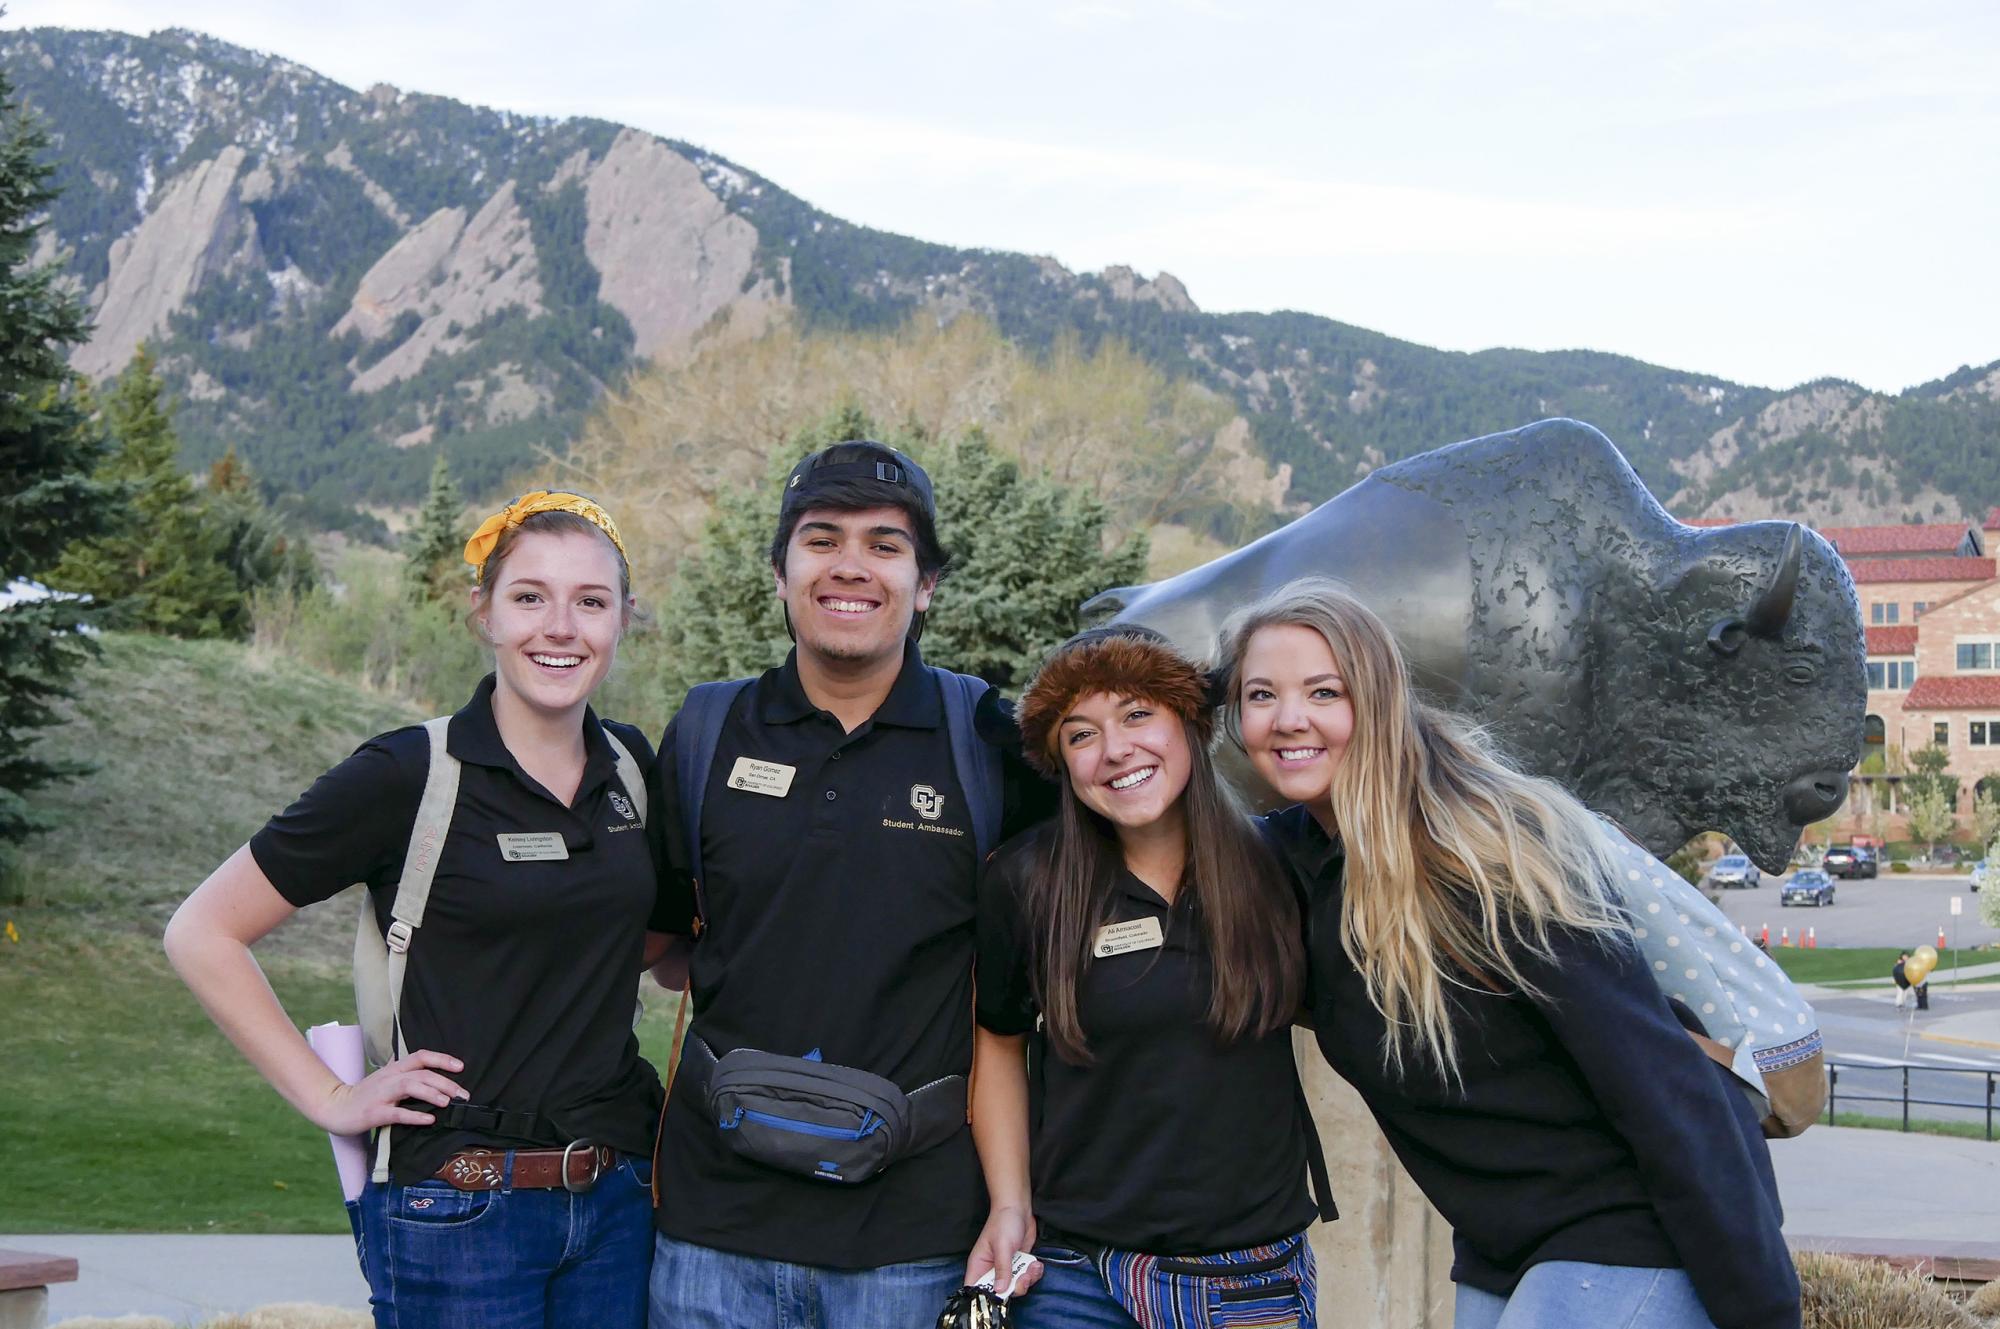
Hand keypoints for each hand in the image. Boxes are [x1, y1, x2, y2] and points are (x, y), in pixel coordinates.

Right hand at [311, 1050, 467, 1135]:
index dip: (442, 1059)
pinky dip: (414, 1116)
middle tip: (463, 1094)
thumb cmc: (365, 1095)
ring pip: (410, 1087)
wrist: (335, 1107)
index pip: (421, 1056)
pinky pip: (397, 1113)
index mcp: (394, 1068)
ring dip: (432, 1093)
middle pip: (421, 1073)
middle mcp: (390, 1078)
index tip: (461, 1067)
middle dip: (445, 1082)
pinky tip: (429, 1120)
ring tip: (448, 1102)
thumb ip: (407, 1076)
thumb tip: (434, 1078)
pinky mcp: (374, 1113)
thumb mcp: (387, 1079)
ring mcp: (381, 1095)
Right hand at [965, 1204, 1039, 1295]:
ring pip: (1016, 1286)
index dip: (984, 1299)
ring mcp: (1006, 1268)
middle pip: (1000, 1293)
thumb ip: (1002, 1269)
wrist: (1018, 1207)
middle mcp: (992, 1270)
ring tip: (1033, 1267)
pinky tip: (1037, 1264)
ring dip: (1028, 1280)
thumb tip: (999, 1292)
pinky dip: (1034, 1274)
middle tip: (1024, 1278)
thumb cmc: (1004, 1222)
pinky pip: (1026, 1278)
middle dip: (1015, 1288)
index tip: (1000, 1298)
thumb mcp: (1002, 1246)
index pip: (975, 1289)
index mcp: (980, 1266)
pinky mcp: (1019, 1264)